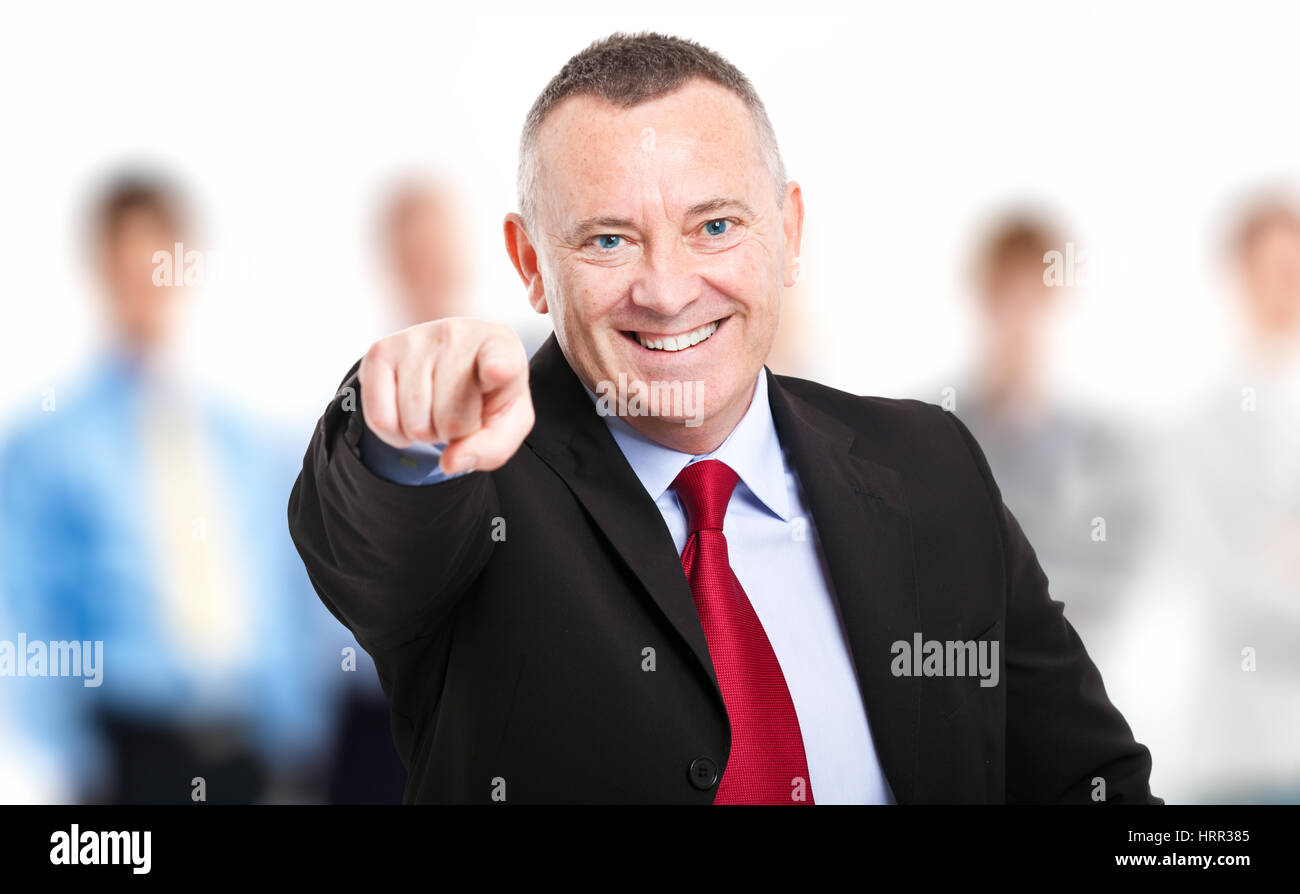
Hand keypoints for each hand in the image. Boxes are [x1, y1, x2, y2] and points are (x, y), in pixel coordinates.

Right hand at [359, 318, 533, 474]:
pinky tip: (409, 413)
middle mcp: (458, 334)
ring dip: (425, 433)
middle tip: (459, 412)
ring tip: (436, 409)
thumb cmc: (487, 393)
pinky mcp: (380, 351)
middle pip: (451, 420)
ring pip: (415, 424)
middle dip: (454, 433)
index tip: (499, 370)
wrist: (453, 363)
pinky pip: (381, 420)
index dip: (499, 368)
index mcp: (501, 346)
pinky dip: (395, 434)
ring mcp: (415, 338)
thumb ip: (492, 447)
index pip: (501, 359)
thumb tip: (450, 463)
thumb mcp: (506, 422)